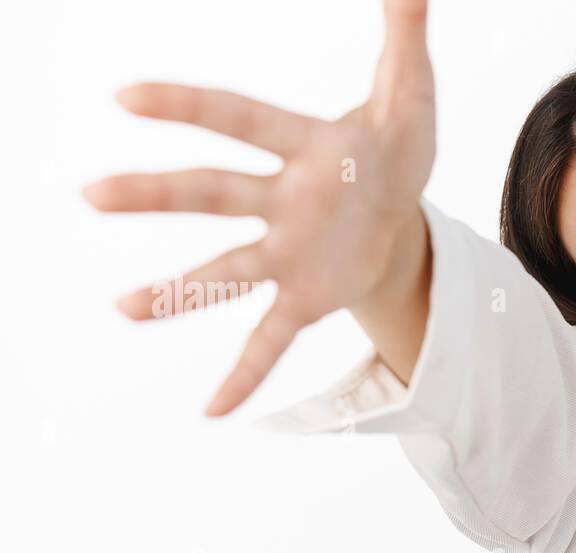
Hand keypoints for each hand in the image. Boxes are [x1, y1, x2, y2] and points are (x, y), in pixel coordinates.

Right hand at [82, 0, 435, 414]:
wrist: (401, 212)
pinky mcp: (304, 296)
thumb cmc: (394, 148)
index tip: (128, 96)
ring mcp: (287, 251)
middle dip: (158, 194)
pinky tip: (214, 410)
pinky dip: (244, 372)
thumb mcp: (410, 98)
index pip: (240, 119)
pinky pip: (270, 337)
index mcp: (302, 145)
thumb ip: (404, 43)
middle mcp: (280, 199)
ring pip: (226, 267)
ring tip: (123, 310)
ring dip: (178, 290)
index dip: (189, 106)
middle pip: (214, 193)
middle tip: (92, 194)